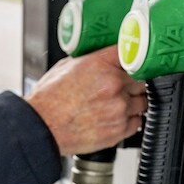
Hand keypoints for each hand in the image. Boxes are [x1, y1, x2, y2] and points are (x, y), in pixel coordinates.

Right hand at [26, 45, 147, 155]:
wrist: (41, 127)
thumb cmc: (49, 100)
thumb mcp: (67, 66)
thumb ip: (92, 61)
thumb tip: (104, 59)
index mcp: (101, 64)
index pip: (132, 53)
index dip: (131, 59)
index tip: (132, 62)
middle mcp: (113, 85)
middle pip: (141, 79)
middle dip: (132, 83)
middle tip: (120, 87)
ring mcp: (119, 108)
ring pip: (142, 102)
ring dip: (132, 103)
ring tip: (114, 105)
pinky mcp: (119, 129)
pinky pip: (137, 122)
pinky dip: (129, 120)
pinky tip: (114, 118)